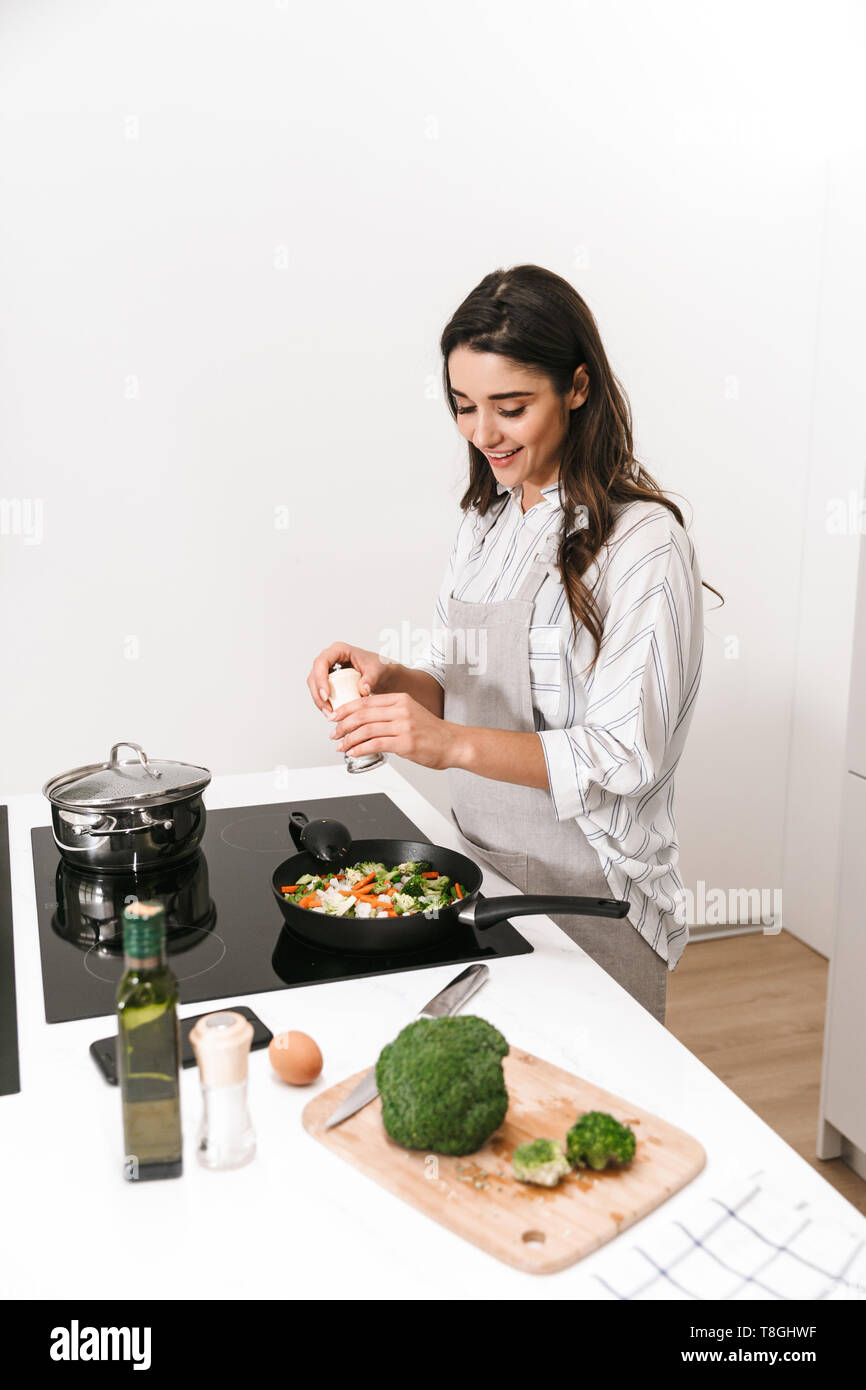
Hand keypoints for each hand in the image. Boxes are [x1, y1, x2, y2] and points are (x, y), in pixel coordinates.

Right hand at [307, 641, 392, 714]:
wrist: (381, 674)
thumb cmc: (378, 667)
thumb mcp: (377, 670)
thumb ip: (371, 678)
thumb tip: (363, 689)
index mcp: (338, 650)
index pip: (321, 662)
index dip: (320, 679)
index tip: (326, 696)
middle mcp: (329, 659)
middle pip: (314, 676)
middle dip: (318, 695)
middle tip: (328, 710)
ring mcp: (327, 670)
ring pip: (315, 686)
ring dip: (319, 702)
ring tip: (330, 715)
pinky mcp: (328, 681)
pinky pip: (320, 693)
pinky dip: (324, 704)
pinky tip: (332, 714)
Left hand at [328, 692, 458, 769]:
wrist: (453, 743)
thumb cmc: (431, 732)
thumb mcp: (409, 713)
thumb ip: (389, 713)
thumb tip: (364, 722)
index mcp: (400, 699)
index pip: (366, 701)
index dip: (346, 709)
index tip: (335, 717)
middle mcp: (400, 710)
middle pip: (363, 715)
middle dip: (343, 725)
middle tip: (334, 733)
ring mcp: (403, 726)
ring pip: (366, 730)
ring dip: (349, 739)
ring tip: (341, 746)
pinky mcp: (405, 743)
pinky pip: (375, 745)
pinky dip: (360, 749)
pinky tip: (353, 753)